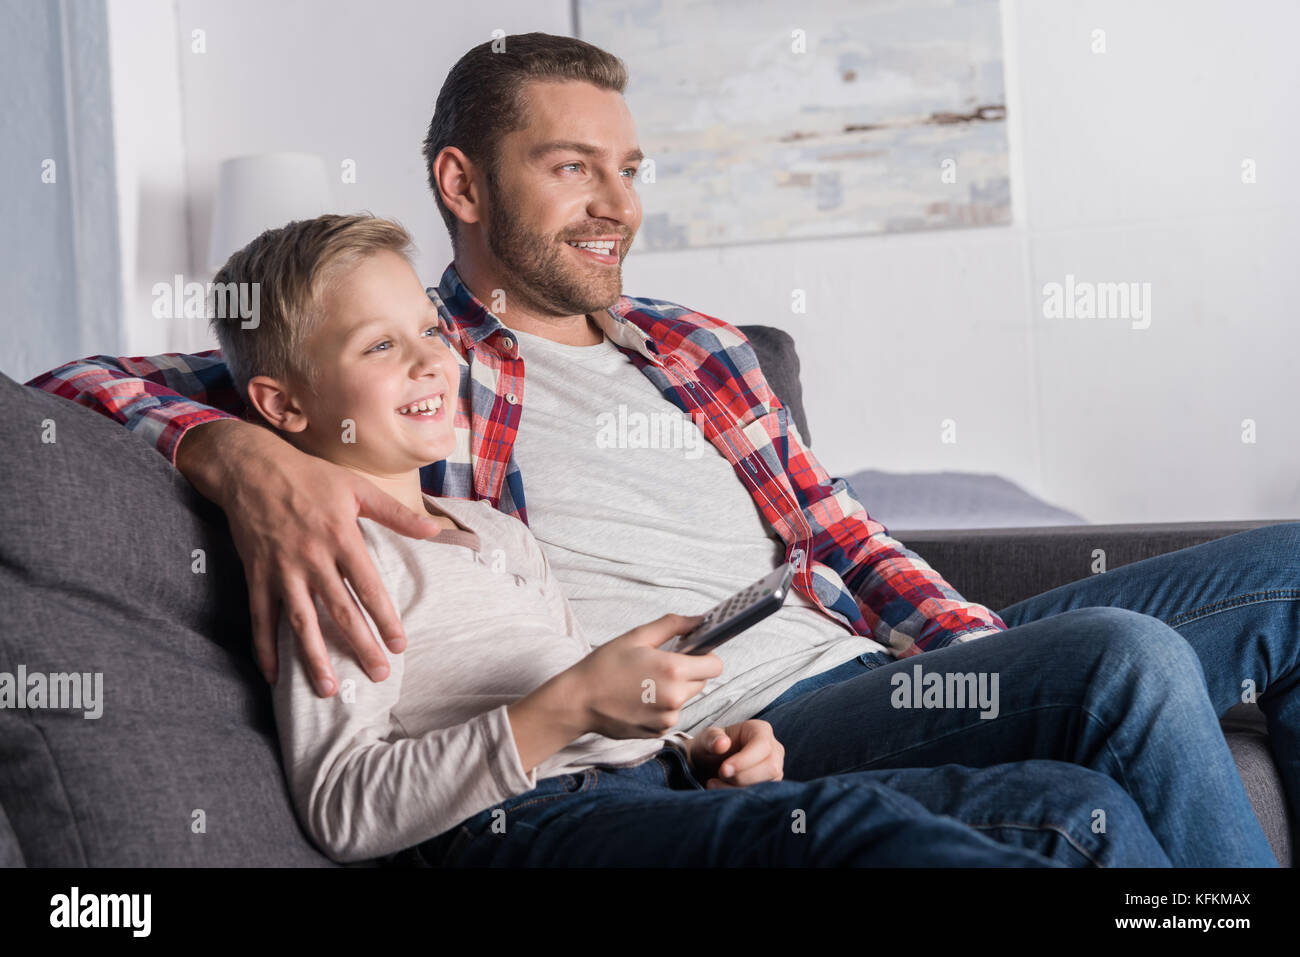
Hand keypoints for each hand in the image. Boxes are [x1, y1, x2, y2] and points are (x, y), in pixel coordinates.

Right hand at [181, 420, 441, 695]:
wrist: (252, 468)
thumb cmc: (310, 477)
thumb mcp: (358, 488)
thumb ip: (396, 514)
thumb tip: (435, 529)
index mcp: (341, 537)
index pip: (368, 587)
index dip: (385, 618)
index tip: (400, 645)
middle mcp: (312, 558)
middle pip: (340, 610)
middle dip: (360, 645)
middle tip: (377, 675)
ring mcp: (282, 569)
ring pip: (300, 621)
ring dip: (313, 657)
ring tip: (329, 689)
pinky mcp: (256, 574)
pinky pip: (260, 617)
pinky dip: (264, 647)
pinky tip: (274, 676)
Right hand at [569, 614, 719, 738]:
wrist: (578, 701)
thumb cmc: (604, 667)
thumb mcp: (637, 637)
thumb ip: (672, 625)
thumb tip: (699, 620)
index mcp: (673, 670)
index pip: (715, 666)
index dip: (706, 656)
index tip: (693, 653)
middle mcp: (675, 697)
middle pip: (702, 682)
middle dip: (689, 672)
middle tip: (661, 666)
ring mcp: (667, 718)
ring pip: (686, 699)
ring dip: (675, 690)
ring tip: (645, 684)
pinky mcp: (658, 731)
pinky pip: (671, 714)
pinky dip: (662, 707)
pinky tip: (639, 699)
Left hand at [686, 720, 784, 787]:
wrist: (712, 763)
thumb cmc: (712, 746)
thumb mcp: (706, 738)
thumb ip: (711, 738)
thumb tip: (722, 743)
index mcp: (760, 730)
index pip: (762, 745)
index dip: (745, 760)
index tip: (724, 769)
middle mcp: (774, 748)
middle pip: (770, 767)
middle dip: (742, 777)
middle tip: (720, 774)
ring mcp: (775, 768)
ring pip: (767, 784)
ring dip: (738, 788)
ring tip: (715, 783)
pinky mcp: (771, 785)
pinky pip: (761, 795)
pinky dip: (739, 796)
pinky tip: (723, 790)